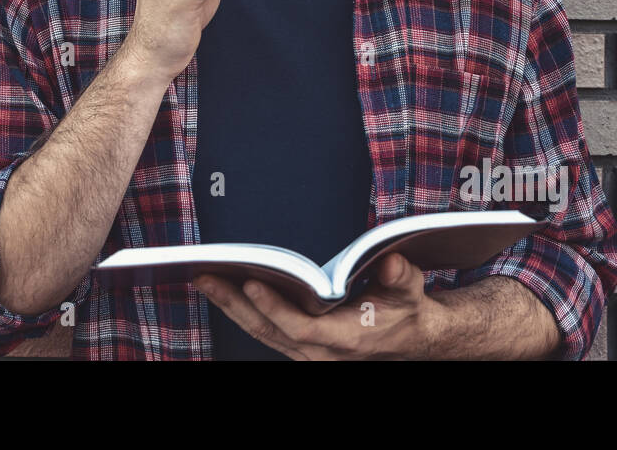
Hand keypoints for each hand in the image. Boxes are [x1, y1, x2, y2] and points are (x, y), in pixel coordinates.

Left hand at [194, 252, 437, 359]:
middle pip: (269, 331)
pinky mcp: (300, 348)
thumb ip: (401, 276)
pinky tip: (224, 292)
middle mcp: (321, 353)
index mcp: (346, 339)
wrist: (412, 339)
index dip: (274, 307)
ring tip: (204, 279)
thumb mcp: (411, 289)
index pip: (300, 328)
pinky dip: (242, 312)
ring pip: (261, 332)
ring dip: (230, 307)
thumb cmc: (407, 310)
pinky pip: (265, 332)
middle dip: (233, 303)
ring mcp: (308, 354)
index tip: (251, 283)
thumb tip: (389, 262)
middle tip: (205, 276)